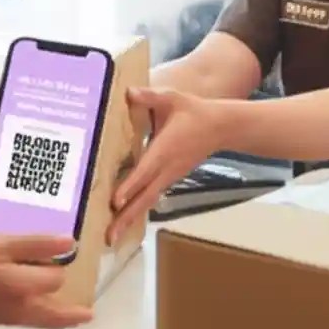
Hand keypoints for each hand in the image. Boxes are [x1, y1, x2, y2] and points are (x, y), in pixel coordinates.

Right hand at [0, 186, 93, 328]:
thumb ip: (34, 246)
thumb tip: (68, 245)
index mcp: (22, 293)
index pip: (56, 279)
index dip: (61, 261)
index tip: (69, 249)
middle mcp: (13, 308)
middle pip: (49, 316)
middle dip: (66, 312)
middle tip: (83, 312)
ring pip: (24, 305)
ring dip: (39, 296)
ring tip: (54, 292)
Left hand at [106, 87, 223, 245]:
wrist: (220, 127)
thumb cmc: (194, 111)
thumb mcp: (172, 98)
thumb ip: (150, 97)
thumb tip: (129, 91)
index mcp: (165, 150)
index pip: (145, 171)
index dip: (130, 186)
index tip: (116, 201)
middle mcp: (166, 168)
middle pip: (144, 197)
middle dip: (125, 217)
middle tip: (108, 236)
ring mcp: (169, 176)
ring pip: (148, 201)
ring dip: (129, 219)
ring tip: (111, 237)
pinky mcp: (170, 179)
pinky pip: (152, 197)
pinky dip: (138, 210)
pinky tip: (124, 221)